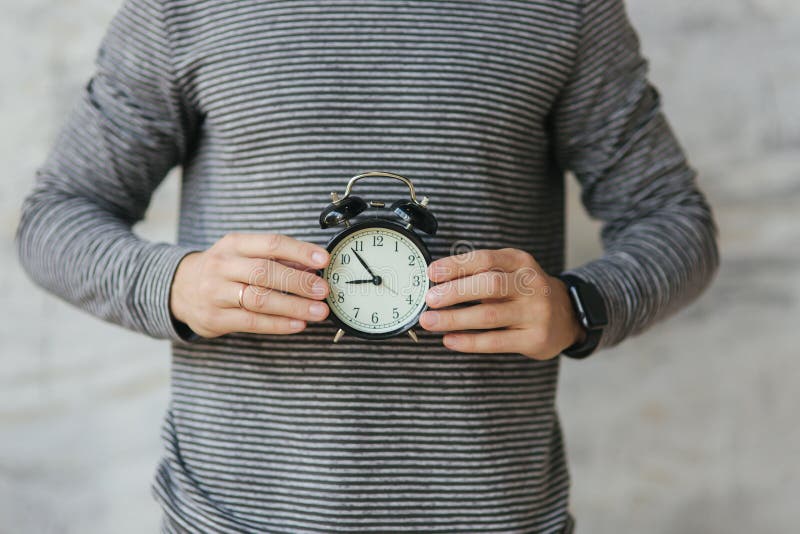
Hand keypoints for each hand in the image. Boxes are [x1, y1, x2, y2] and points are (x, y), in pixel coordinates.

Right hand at [169, 233, 330, 337]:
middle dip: (298, 282)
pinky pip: (251, 322)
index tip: (323, 259)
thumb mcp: (243, 254)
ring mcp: (216, 293)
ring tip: (318, 311)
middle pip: (265, 272)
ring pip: (259, 299)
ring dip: (293, 306)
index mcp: (234, 244)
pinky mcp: (215, 318)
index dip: (299, 251)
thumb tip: (314, 266)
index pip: (271, 244)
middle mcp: (222, 266)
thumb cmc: (223, 269)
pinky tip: (298, 324)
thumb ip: (278, 259)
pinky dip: (278, 324)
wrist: (178, 287)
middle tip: (323, 290)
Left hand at [419, 248, 584, 359]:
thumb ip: (481, 274)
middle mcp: (531, 285)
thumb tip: (438, 283)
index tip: (432, 273)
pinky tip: (450, 340)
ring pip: (489, 316)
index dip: (456, 265)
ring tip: (430, 321)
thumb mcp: (511, 272)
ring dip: (454, 319)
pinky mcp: (535, 339)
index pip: (485, 259)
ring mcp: (536, 313)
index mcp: (521, 262)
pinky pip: (495, 342)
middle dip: (454, 292)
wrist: (568, 316)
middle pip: (489, 285)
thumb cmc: (525, 292)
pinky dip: (469, 342)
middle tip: (430, 299)